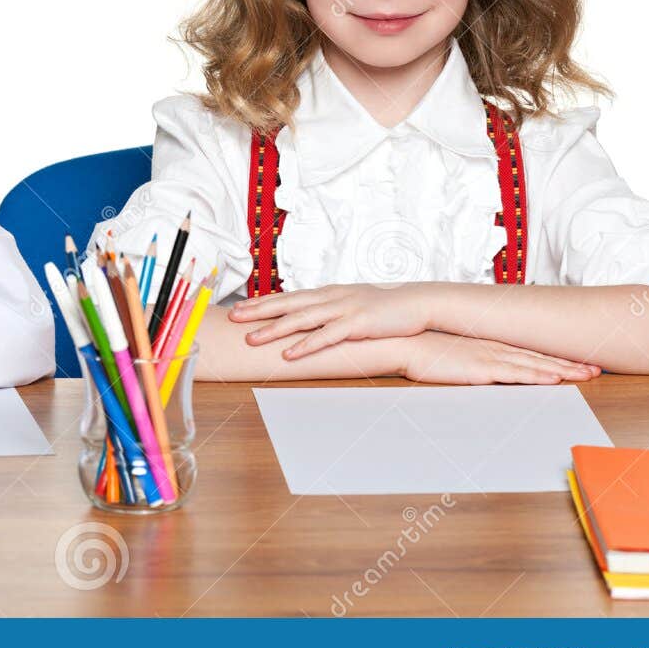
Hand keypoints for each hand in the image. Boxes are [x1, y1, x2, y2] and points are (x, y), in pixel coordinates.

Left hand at [229, 283, 431, 358]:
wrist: (417, 303)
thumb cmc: (383, 307)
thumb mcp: (351, 304)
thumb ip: (330, 310)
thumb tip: (309, 318)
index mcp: (327, 293)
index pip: (288, 296)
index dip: (261, 303)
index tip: (238, 309)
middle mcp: (330, 297)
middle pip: (287, 304)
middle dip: (257, 312)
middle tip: (231, 318)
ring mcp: (343, 309)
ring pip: (301, 319)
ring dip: (274, 330)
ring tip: (251, 339)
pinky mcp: (358, 323)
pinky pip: (327, 336)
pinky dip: (306, 345)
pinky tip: (288, 354)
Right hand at [399, 332, 600, 384]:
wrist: (407, 344)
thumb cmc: (426, 350)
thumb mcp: (457, 353)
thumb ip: (475, 357)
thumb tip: (486, 367)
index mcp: (491, 345)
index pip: (531, 352)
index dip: (557, 357)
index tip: (579, 361)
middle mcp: (496, 349)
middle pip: (540, 357)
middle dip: (570, 363)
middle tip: (596, 368)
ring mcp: (491, 357)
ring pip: (535, 365)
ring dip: (563, 369)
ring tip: (587, 374)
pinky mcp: (482, 369)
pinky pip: (517, 374)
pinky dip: (539, 375)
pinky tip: (555, 378)